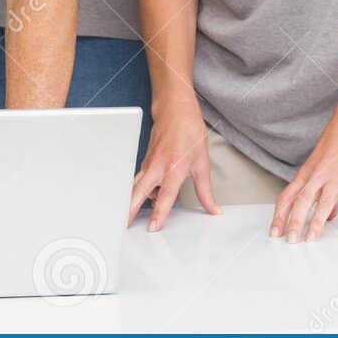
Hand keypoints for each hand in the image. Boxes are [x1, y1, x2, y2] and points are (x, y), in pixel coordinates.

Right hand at [129, 98, 219, 230]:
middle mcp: (158, 167)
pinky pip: (139, 179)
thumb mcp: (202, 163)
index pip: (165, 196)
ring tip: (125, 218)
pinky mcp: (145, 161)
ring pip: (135, 185)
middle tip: (124, 226)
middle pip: (139, 192)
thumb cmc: (189, 131)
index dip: (159, 213)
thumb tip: (213, 209)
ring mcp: (148, 163)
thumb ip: (205, 191)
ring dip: (129, 201)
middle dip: (130, 210)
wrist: (176, 109)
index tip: (153, 227)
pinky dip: (137, 191)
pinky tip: (142, 199)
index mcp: (174, 168)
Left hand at [271, 112, 337, 242]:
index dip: (279, 215)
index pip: (287, 197)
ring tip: (311, 240)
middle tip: (289, 241)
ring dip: (316, 224)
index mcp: (305, 173)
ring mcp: (334, 179)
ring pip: (322, 205)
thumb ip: (322, 191)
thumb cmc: (335, 142)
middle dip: (293, 223)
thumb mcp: (321, 164)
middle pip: (300, 203)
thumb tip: (327, 215)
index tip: (274, 231)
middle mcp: (317, 177)